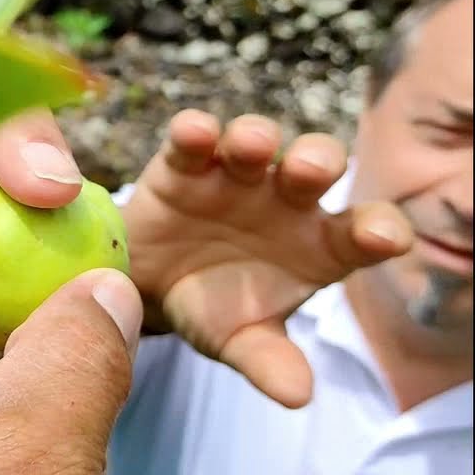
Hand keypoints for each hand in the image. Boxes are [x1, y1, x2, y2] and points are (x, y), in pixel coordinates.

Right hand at [122, 108, 414, 407]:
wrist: (145, 289)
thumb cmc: (213, 308)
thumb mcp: (240, 341)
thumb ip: (270, 360)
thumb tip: (298, 396)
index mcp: (320, 244)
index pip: (366, 228)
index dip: (380, 227)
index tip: (382, 238)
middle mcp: (284, 199)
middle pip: (316, 164)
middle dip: (316, 160)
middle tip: (306, 171)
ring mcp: (235, 176)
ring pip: (256, 139)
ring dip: (255, 136)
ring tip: (248, 146)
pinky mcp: (184, 165)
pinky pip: (192, 139)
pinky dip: (194, 131)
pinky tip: (193, 133)